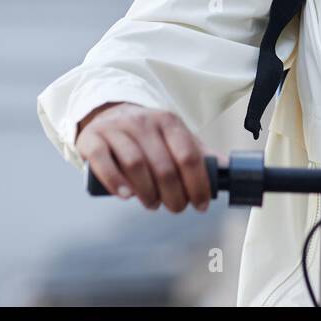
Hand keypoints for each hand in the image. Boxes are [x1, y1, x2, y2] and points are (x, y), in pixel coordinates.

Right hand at [76, 102, 215, 211]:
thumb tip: (227, 171)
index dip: (198, 184)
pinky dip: (114, 180)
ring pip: (135, 163)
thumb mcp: (174, 137)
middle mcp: (144, 122)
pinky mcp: (92, 138)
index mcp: (169, 121)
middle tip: (176, 208)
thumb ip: (199, 153)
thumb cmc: (148, 134)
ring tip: (152, 204)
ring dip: (147, 192)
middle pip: (163, 164)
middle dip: (174, 194)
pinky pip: (102, 161)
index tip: (201, 204)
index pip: (188, 155)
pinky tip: (125, 196)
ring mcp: (117, 129)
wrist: (109, 112)